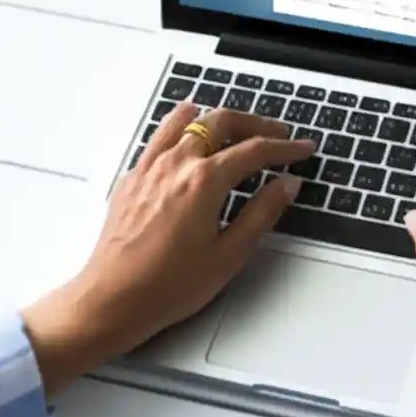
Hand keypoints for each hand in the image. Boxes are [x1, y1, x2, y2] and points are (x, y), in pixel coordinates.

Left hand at [22, 103, 315, 395]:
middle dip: (255, 123)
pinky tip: (186, 129)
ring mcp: (150, 167)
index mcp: (204, 181)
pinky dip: (180, 124)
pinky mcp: (133, 178)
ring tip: (236, 123)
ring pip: (187, 120)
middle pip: (221, 122)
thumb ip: (262, 213)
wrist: (112, 299)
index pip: (255, 150)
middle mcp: (176, 164)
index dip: (285, 147)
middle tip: (277, 132)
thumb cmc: (168, 285)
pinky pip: (160, 135)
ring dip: (217, 117)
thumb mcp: (229, 254)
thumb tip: (286, 185)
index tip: (302, 149)